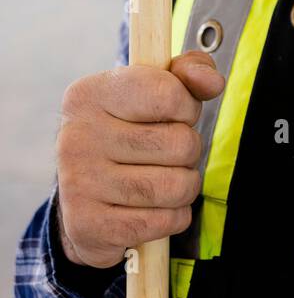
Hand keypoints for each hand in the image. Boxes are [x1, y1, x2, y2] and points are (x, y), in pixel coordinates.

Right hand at [56, 51, 224, 268]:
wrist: (83, 195)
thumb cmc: (130, 131)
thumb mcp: (155, 89)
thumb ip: (189, 72)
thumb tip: (212, 82)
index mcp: (90, 94)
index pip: (167, 94)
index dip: (187, 107)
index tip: (177, 114)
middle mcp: (77, 136)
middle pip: (180, 143)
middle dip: (189, 151)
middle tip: (170, 154)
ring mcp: (79, 183)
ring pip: (176, 187)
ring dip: (185, 186)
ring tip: (167, 179)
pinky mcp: (88, 226)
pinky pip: (164, 222)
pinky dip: (174, 217)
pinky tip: (156, 208)